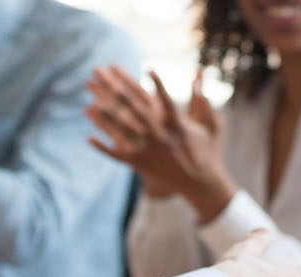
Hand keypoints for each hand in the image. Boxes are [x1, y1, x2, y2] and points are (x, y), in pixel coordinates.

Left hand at [85, 66, 236, 219]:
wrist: (202, 185)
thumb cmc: (208, 152)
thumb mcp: (212, 126)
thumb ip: (204, 102)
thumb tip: (199, 78)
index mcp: (178, 125)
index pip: (165, 100)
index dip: (158, 84)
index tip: (148, 68)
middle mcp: (161, 136)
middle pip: (137, 112)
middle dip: (120, 93)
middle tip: (108, 80)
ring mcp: (150, 151)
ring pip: (124, 132)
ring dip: (106, 118)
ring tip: (90, 105)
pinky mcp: (142, 165)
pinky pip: (120, 156)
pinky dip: (104, 148)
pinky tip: (89, 138)